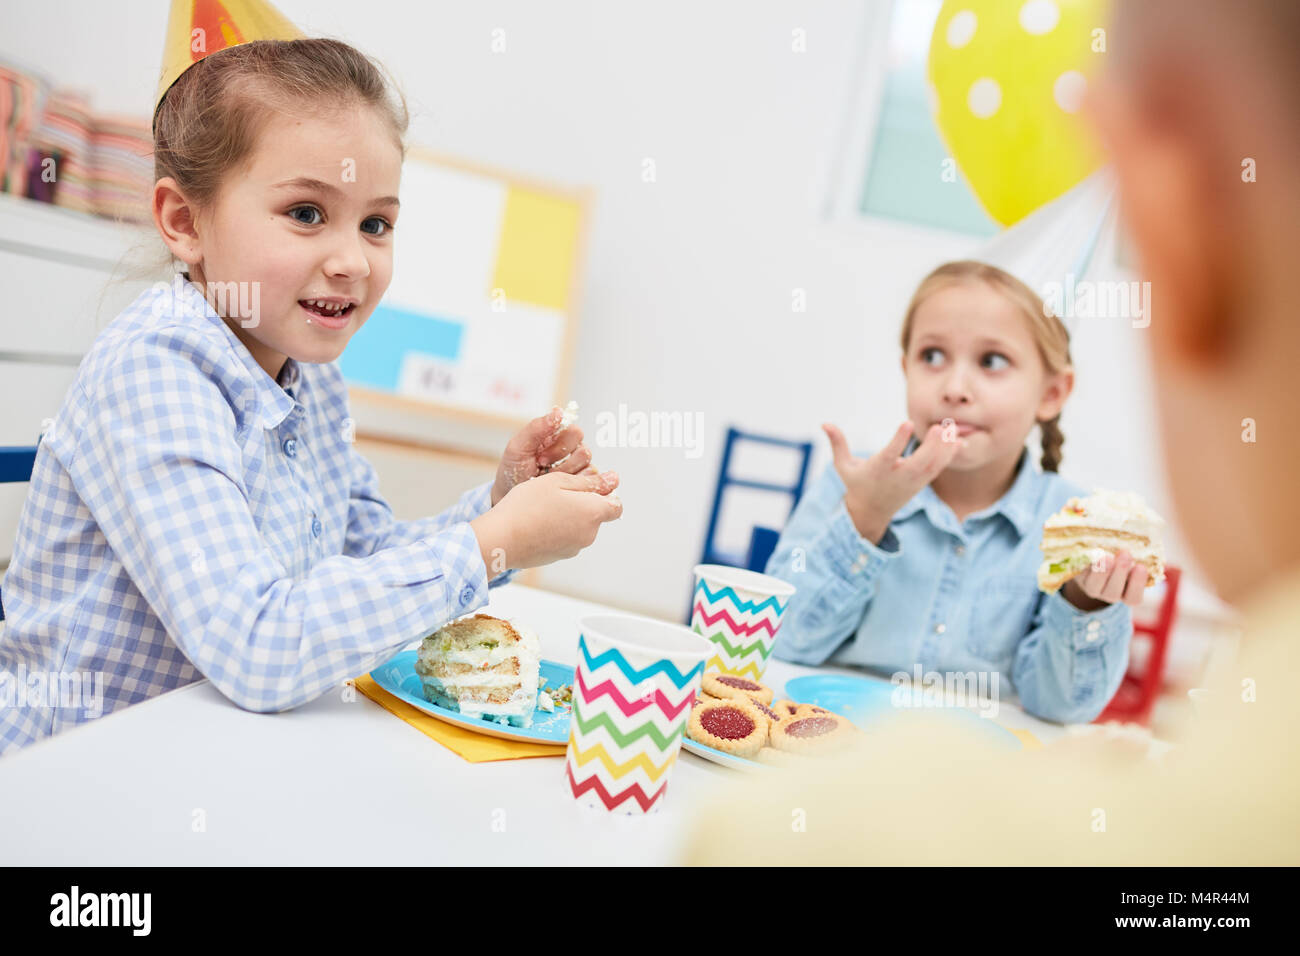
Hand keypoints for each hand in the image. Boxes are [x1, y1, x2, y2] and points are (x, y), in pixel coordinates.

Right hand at [471, 469, 621, 575]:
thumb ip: (588, 482)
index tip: (590, 485)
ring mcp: (574, 548)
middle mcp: (588, 534)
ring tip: (542, 507)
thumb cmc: (526, 506)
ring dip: (568, 516)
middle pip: (596, 516)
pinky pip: (565, 539)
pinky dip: (557, 530)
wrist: (501, 539)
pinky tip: (537, 522)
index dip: (607, 494)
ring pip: (579, 527)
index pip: (616, 505)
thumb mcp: (557, 482)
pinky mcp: (558, 557)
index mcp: (592, 513)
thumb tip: (612, 480)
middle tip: (556, 492)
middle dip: (583, 503)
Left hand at [491, 406, 593, 505]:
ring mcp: (576, 468)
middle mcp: (570, 450)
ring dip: (564, 473)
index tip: (540, 455)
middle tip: (542, 466)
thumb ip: (536, 427)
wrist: (512, 500)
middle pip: (583, 448)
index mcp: (556, 437)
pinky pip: (589, 480)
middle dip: (561, 461)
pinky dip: (571, 484)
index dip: (560, 444)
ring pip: (587, 465)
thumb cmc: (513, 472)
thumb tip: (558, 411)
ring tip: (546, 478)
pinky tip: (556, 487)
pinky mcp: (581, 484)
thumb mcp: (518, 447)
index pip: (574, 431)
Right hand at [823, 420, 962, 543]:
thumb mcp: (843, 466)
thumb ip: (837, 444)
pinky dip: (948, 456)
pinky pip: (938, 469)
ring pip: (932, 466)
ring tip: (951, 428)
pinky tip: (958, 441)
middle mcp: (897, 477)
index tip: (907, 423)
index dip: (899, 440)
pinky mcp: (921, 483)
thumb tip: (824, 423)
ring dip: (943, 449)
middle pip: (918, 463)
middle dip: (930, 447)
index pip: (889, 454)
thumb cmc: (856, 482)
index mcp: (878, 470)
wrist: (872, 511)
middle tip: (939, 427)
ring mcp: (911, 482)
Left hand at [1061, 549, 1148, 610]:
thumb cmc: (1121, 557)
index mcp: (1127, 593)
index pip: (1133, 597)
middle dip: (1120, 573)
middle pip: (1113, 592)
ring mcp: (1091, 588)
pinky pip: (1079, 576)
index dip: (1137, 584)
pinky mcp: (1076, 579)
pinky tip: (1090, 552)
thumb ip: (1139, 550)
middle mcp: (1109, 594)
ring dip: (1100, 571)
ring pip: (1094, 586)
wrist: (1094, 560)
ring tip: (1105, 555)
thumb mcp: (1132, 557)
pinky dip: (1084, 565)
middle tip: (1125, 554)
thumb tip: (1148, 528)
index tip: (1141, 566)